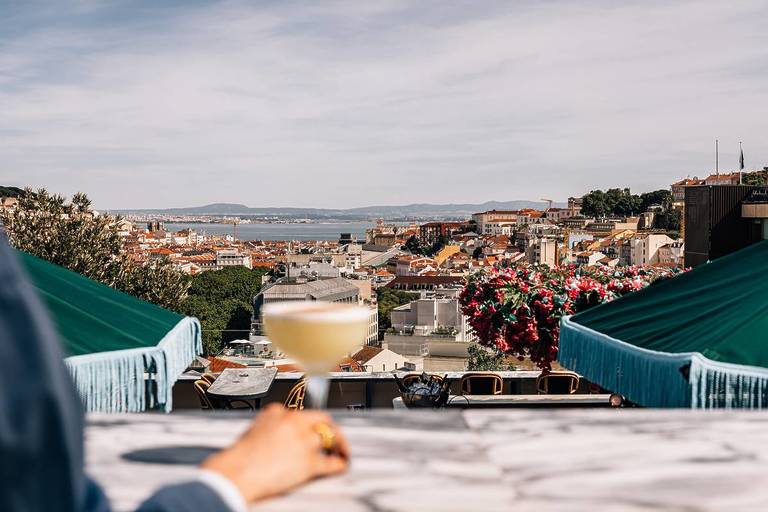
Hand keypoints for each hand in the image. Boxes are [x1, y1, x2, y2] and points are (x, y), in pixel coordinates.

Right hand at [201, 404, 349, 502]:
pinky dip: (339, 464)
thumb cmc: (238, 459)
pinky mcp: (308, 462)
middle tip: (335, 437)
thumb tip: (279, 436)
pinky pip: (331, 462)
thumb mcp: (253, 431)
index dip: (309, 423)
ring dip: (339, 444)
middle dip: (331, 428)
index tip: (313, 428)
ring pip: (330, 437)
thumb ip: (270, 428)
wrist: (235, 474)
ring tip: (341, 451)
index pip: (300, 413)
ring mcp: (303, 441)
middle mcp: (293, 422)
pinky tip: (342, 465)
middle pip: (322, 419)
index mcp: (277, 412)